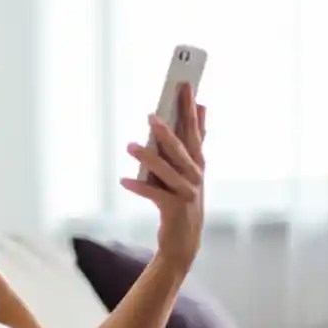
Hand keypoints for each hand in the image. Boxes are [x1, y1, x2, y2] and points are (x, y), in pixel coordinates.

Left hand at [121, 83, 206, 271]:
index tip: (185, 86)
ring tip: (130, 146)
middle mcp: (196, 176)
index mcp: (199, 163)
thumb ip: (194, 140)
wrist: (185, 242)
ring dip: (148, 158)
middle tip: (150, 115)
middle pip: (181, 149)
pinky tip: (124, 180)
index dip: (190, 108)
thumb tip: (202, 107)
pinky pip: (155, 195)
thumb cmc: (183, 199)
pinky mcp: (174, 210)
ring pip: (166, 171)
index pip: (195, 130)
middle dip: (167, 131)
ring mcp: (187, 193)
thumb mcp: (191, 169)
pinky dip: (140, 187)